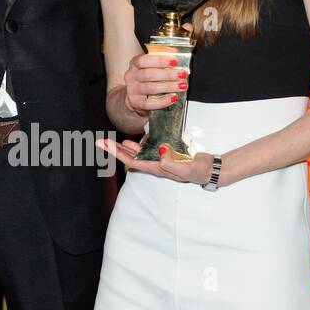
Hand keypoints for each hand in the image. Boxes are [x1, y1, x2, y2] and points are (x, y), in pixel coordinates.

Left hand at [96, 136, 214, 183]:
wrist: (209, 170)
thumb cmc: (198, 170)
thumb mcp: (185, 168)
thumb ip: (171, 162)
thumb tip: (159, 150)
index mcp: (156, 168)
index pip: (131, 160)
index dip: (116, 152)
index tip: (104, 144)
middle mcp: (155, 164)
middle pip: (130, 157)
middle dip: (114, 149)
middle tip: (100, 141)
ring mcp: (160, 160)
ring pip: (137, 154)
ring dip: (125, 148)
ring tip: (113, 141)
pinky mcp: (166, 155)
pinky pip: (149, 149)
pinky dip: (140, 144)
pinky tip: (138, 138)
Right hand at [123, 47, 189, 116]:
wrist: (136, 96)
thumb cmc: (147, 80)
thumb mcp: (151, 68)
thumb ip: (162, 63)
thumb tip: (176, 58)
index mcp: (135, 64)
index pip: (144, 60)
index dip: (160, 60)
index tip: (174, 61)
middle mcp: (131, 76)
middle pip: (149, 74)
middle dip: (168, 74)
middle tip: (182, 74)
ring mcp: (132, 90)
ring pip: (150, 88)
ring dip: (169, 86)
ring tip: (182, 86)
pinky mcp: (135, 103)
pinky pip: (149, 103)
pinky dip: (163, 101)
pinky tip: (173, 98)